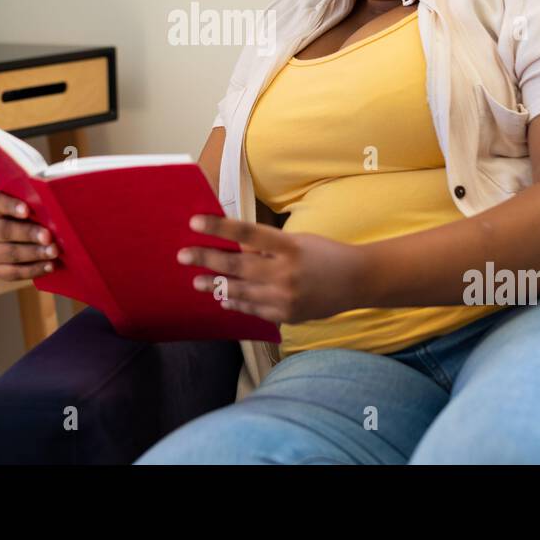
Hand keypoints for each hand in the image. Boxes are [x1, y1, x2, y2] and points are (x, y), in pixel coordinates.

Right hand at [0, 191, 58, 280]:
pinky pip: (13, 272)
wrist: (24, 240)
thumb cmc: (32, 217)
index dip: (11, 206)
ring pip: (10, 253)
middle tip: (48, 237)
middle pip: (4, 231)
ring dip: (34, 253)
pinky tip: (49, 266)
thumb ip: (37, 205)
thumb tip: (53, 210)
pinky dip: (34, 269)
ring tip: (54, 252)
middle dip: (28, 234)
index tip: (27, 210)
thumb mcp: (31, 207)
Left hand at [178, 214, 364, 323]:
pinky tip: (222, 298)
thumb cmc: (324, 254)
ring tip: (196, 282)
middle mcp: (285, 273)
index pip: (247, 233)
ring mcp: (285, 298)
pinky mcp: (287, 316)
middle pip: (237, 265)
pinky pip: (253, 309)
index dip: (219, 227)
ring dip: (215, 285)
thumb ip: (266, 245)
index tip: (195, 222)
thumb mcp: (297, 240)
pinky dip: (236, 303)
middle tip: (182, 256)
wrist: (357, 282)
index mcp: (289, 246)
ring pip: (240, 291)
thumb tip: (233, 245)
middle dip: (206, 260)